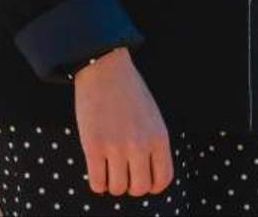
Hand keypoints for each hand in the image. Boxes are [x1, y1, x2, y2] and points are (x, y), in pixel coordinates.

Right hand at [73, 47, 171, 195]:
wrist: (105, 69)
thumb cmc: (129, 92)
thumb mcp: (152, 117)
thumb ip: (153, 143)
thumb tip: (148, 174)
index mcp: (159, 137)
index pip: (163, 179)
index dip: (153, 186)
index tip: (143, 180)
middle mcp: (141, 144)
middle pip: (140, 188)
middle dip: (131, 186)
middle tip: (124, 175)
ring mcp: (116, 146)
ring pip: (118, 188)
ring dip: (112, 185)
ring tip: (109, 172)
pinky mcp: (93, 146)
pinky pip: (97, 182)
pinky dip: (97, 184)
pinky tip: (97, 171)